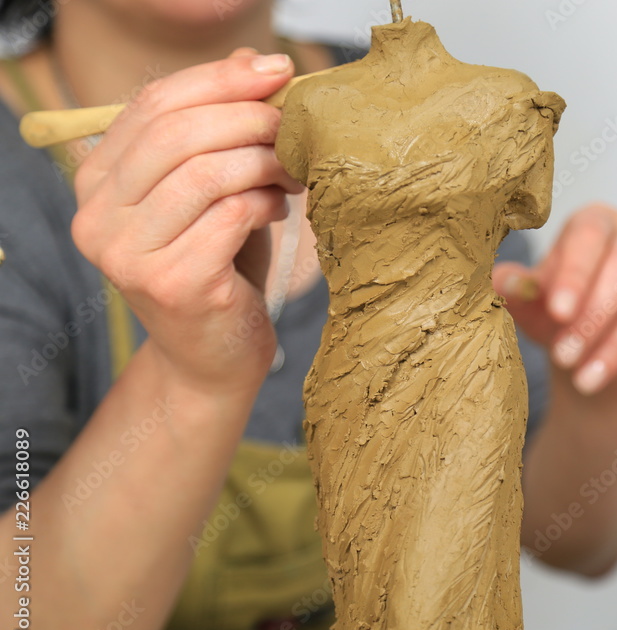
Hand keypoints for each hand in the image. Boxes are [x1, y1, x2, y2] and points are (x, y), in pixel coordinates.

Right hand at [71, 50, 303, 392]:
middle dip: (249, 118)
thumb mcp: (214, 190)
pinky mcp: (171, 284)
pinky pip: (230, 216)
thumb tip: (256, 61)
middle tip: (295, 125)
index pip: (152, 105)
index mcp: (97, 182)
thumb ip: (221, 129)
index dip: (219, 80)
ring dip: (264, 162)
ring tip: (293, 171)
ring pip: (206, 173)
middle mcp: (96, 217)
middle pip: (177, 134)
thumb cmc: (219, 265)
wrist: (214, 356)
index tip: (277, 71)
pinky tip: (280, 208)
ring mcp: (127, 255)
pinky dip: (266, 202)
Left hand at [494, 203, 616, 394]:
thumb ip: (516, 290)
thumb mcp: (531, 306)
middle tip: (566, 356)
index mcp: (595, 220)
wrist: (593, 348)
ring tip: (587, 377)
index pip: (590, 237)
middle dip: (596, 315)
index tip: (557, 312)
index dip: (575, 275)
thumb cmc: (559, 316)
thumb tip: (501, 281)